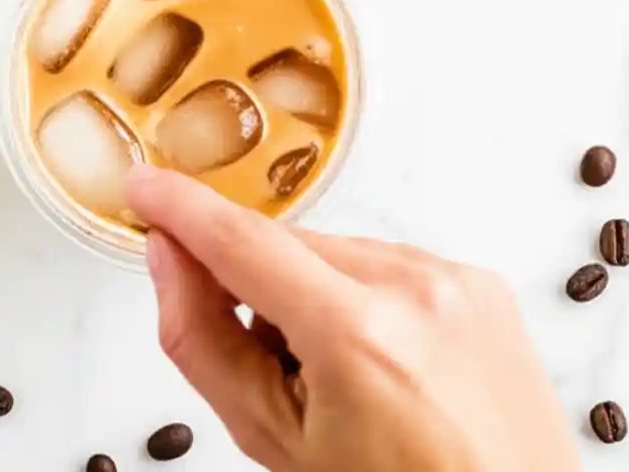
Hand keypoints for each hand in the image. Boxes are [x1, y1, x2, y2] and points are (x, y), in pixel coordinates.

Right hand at [128, 165, 580, 471]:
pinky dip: (364, 300)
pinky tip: (383, 365)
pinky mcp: (484, 283)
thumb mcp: (275, 440)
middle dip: (256, 286)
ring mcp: (459, 280)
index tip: (145, 187)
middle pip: (287, 247)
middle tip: (270, 367)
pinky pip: (391, 265)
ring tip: (342, 380)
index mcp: (359, 336)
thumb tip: (171, 261)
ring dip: (313, 296)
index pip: (242, 243)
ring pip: (337, 253)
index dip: (181, 209)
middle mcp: (417, 289)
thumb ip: (205, 344)